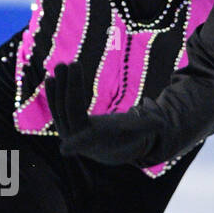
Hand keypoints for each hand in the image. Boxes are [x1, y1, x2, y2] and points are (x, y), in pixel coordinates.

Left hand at [44, 59, 162, 164]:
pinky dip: (54, 91)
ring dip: (61, 84)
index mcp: (96, 142)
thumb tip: (162, 121)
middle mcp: (77, 138)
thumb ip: (151, 123)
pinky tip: (51, 77)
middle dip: (70, 87)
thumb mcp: (143, 129)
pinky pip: (56, 105)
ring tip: (61, 64)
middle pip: (70, 111)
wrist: (113, 147)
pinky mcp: (62, 122)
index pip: (85, 141)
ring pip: (60, 106)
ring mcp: (66, 130)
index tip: (64, 149)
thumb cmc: (130, 136)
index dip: (77, 144)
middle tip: (70, 64)